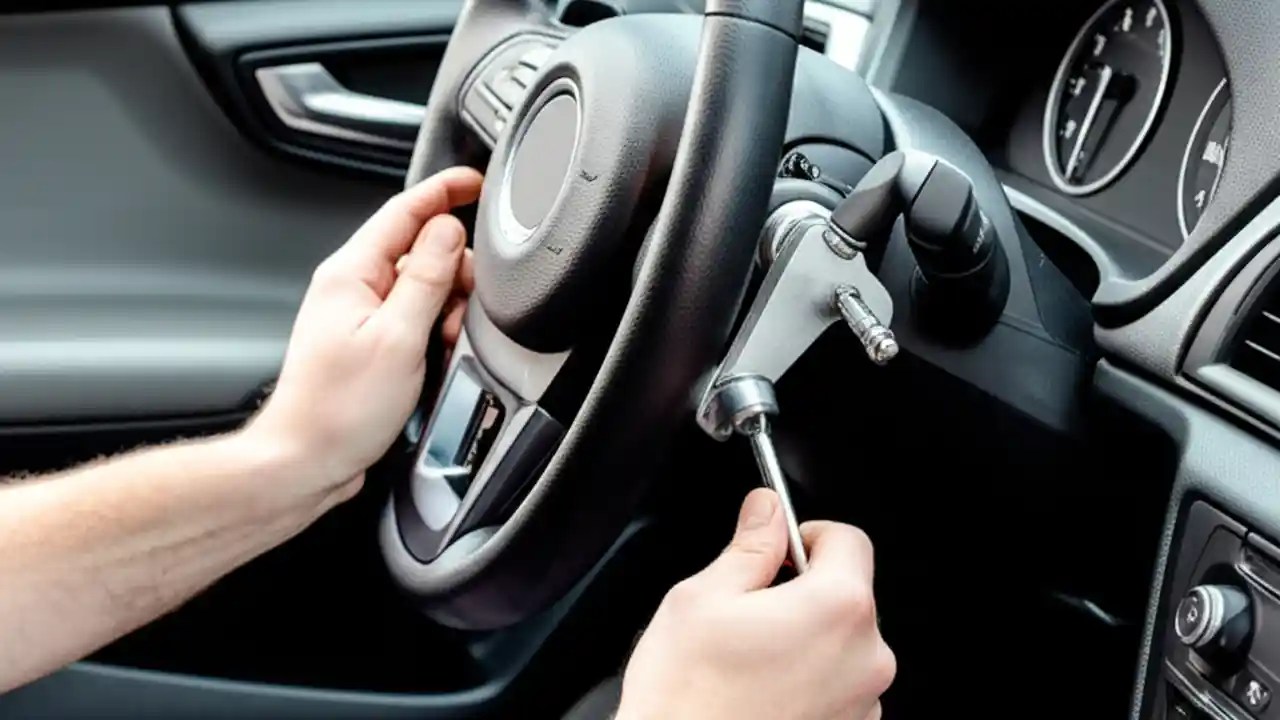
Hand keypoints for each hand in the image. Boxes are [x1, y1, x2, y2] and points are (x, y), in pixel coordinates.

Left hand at [244, 167, 482, 502]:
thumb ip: (427, 278)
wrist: (305, 461)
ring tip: (440, 348)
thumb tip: (449, 230)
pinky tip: (431, 360)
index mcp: (351, 273)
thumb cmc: (339, 410)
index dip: (444, 192)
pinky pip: (413, 319)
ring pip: (420, 289)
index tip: (476, 183)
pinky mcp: (369, 343)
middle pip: (419, 251)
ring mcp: (359, 315)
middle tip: (462, 311)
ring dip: (444, 310)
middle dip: (453, 275)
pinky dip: (432, 333)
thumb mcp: (398, 338)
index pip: (404, 211)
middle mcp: (351, 287)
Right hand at [616, 489, 895, 719]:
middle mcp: (866, 657)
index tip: (775, 551)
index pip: (848, 539)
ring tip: (750, 660)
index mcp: (836, 608)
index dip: (805, 535)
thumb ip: (748, 546)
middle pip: (847, 594)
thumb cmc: (686, 698)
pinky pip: (839, 685)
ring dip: (806, 638)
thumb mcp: (702, 598)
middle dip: (802, 591)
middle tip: (747, 611)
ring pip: (841, 642)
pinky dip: (808, 679)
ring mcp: (863, 702)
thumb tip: (766, 509)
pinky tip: (762, 690)